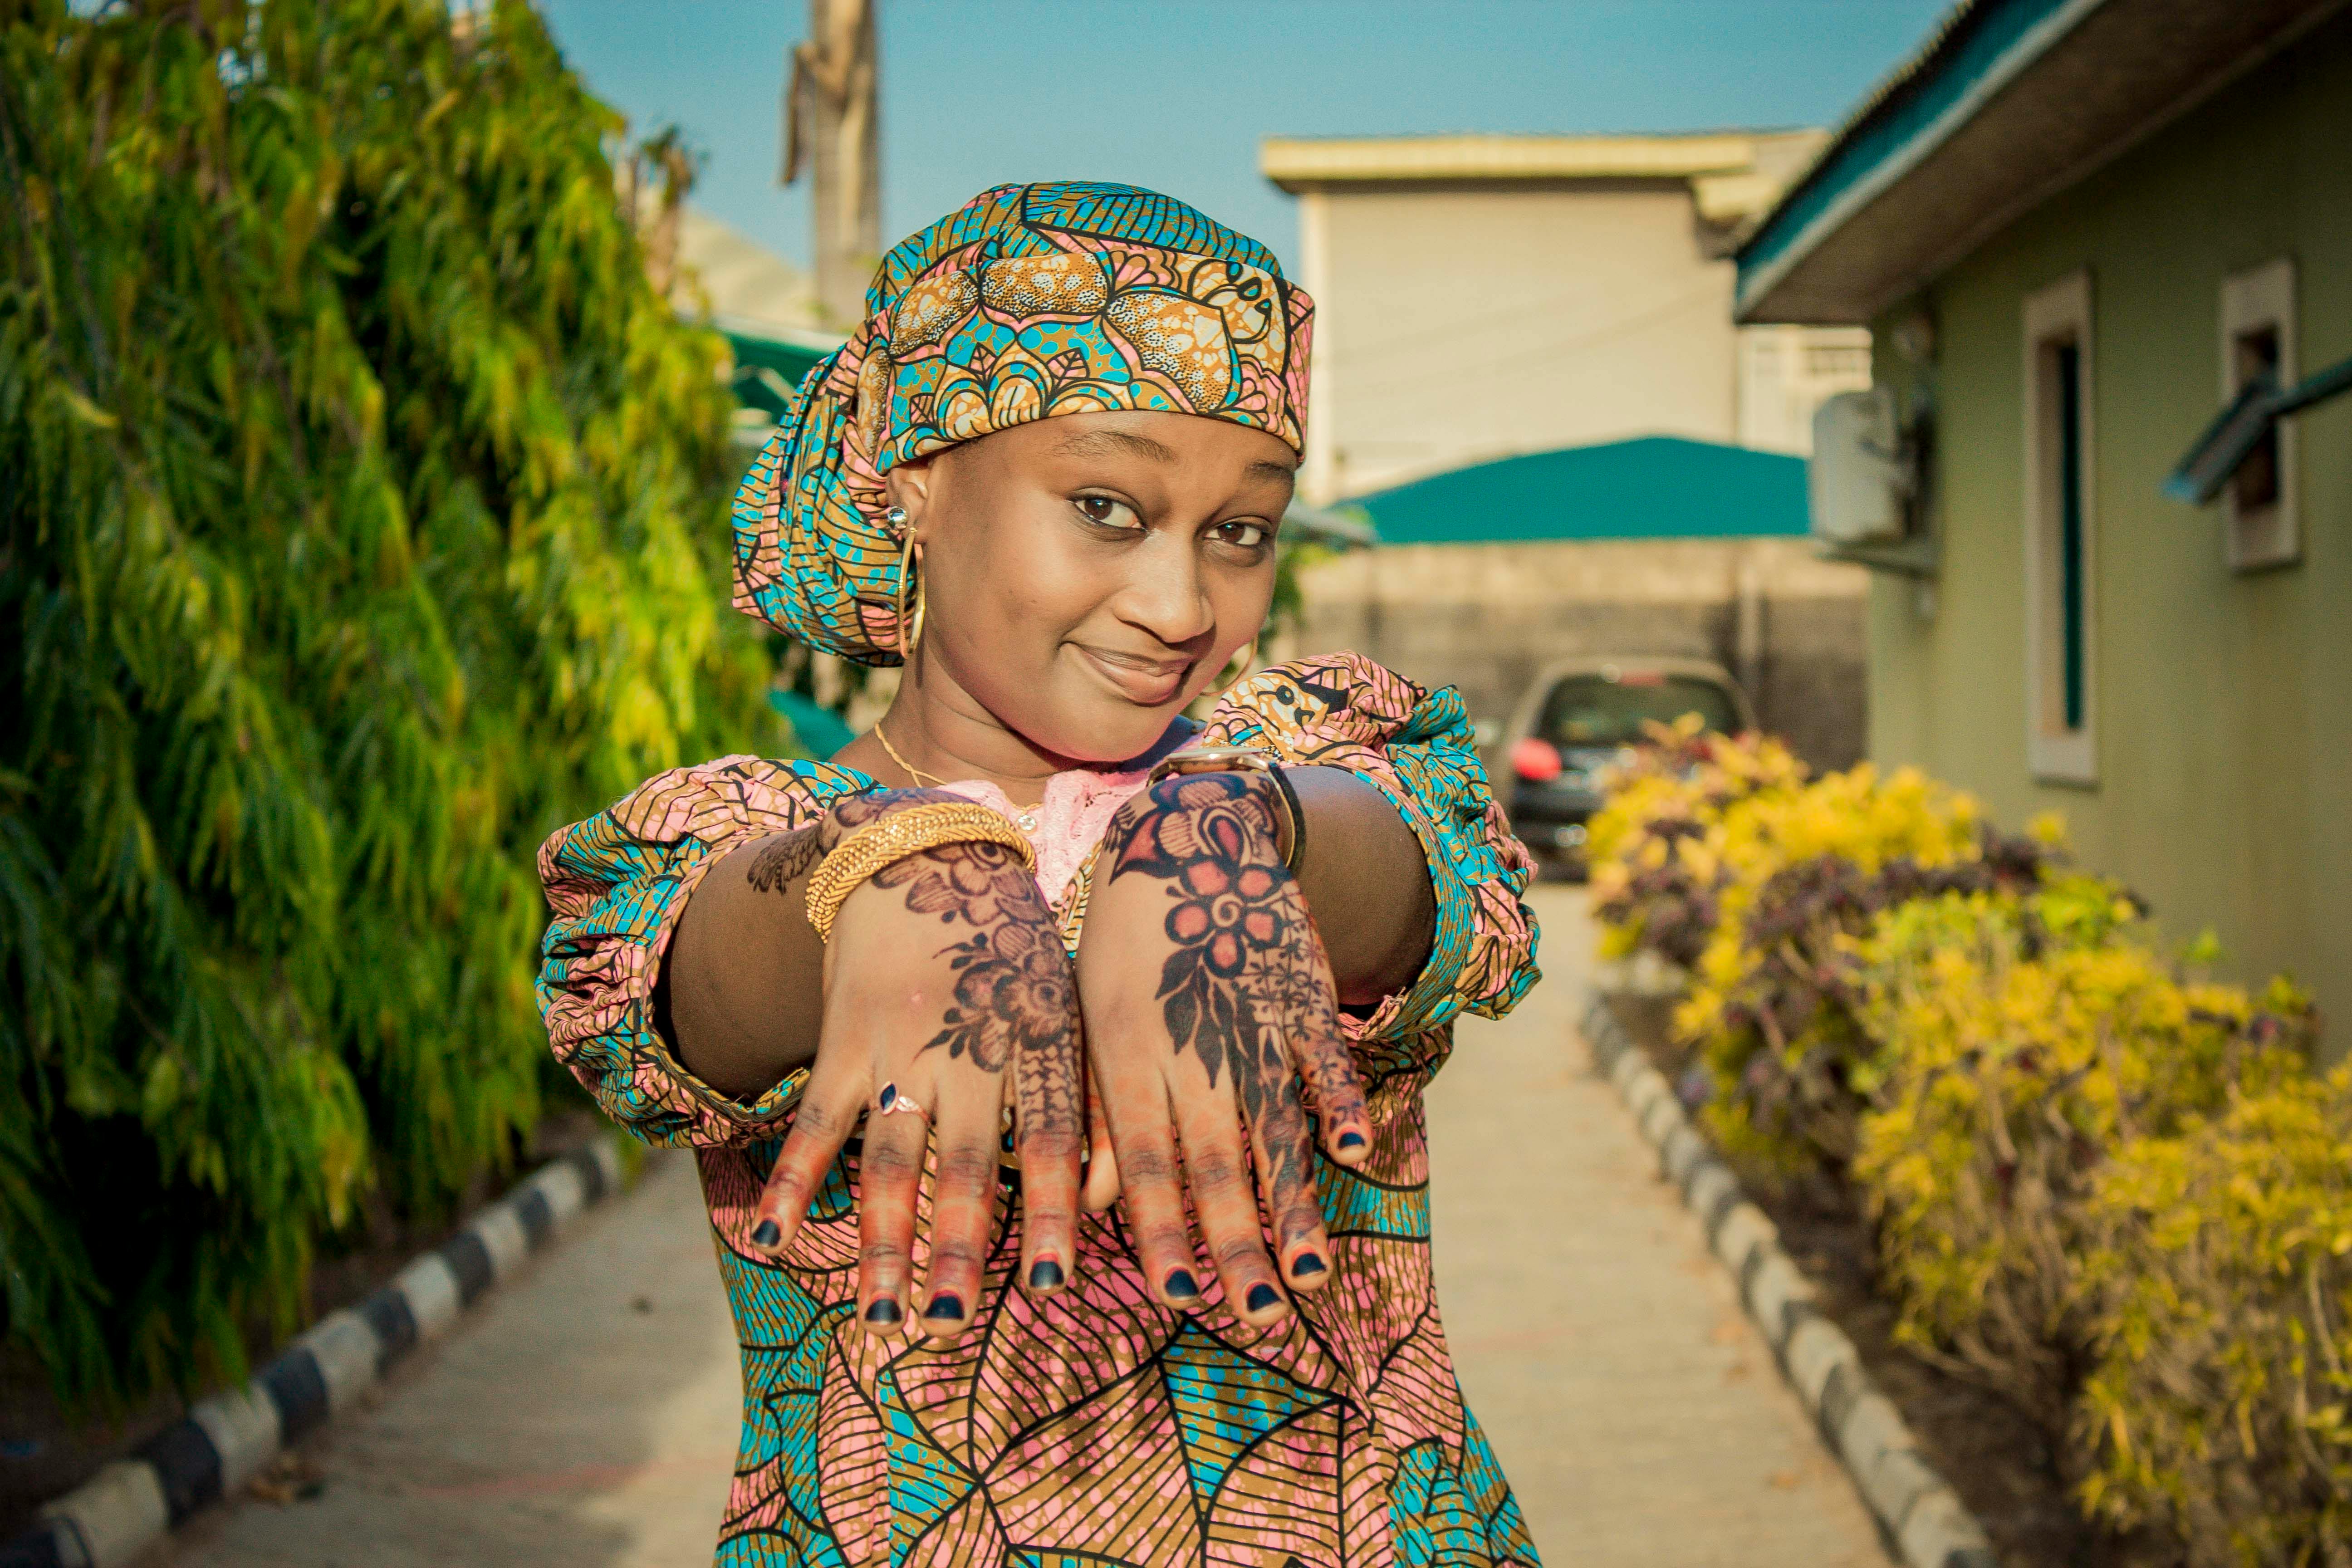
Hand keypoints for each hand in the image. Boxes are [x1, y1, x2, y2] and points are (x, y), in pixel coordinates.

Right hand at [740, 791, 1082, 1339]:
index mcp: (1037, 1039)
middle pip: (964, 1162)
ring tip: (882, 1316)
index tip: (1057, 1282)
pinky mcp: (844, 1041)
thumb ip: (1082, 1098)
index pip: (1050, 1136)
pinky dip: (790, 1182)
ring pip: (889, 1157)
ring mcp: (899, 1046)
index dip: (1052, 1208)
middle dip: (959, 1246)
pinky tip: (771, 1239)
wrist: (924, 857)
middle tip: (953, 1324)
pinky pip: (815, 1122)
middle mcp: (969, 1048)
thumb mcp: (1064, 1005)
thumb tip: (1102, 1200)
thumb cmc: (1013, 950)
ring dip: (883, 1241)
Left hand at [1077, 772, 1372, 1328]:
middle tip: (1258, 1317)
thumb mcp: (1092, 1023)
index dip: (1162, 1232)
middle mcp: (1188, 1048)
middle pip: (1212, 1161)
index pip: (1144, 1162)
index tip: (1180, 1297)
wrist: (1186, 838)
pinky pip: (1322, 1056)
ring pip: (1272, 1126)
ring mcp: (1248, 1021)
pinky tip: (1351, 1153)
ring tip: (1308, 1272)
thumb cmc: (1125, 948)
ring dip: (1291, 1202)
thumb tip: (1092, 1207)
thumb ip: (1101, 1117)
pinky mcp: (1297, 992)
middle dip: (1233, 1244)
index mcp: (1128, 1058)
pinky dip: (1337, 1101)